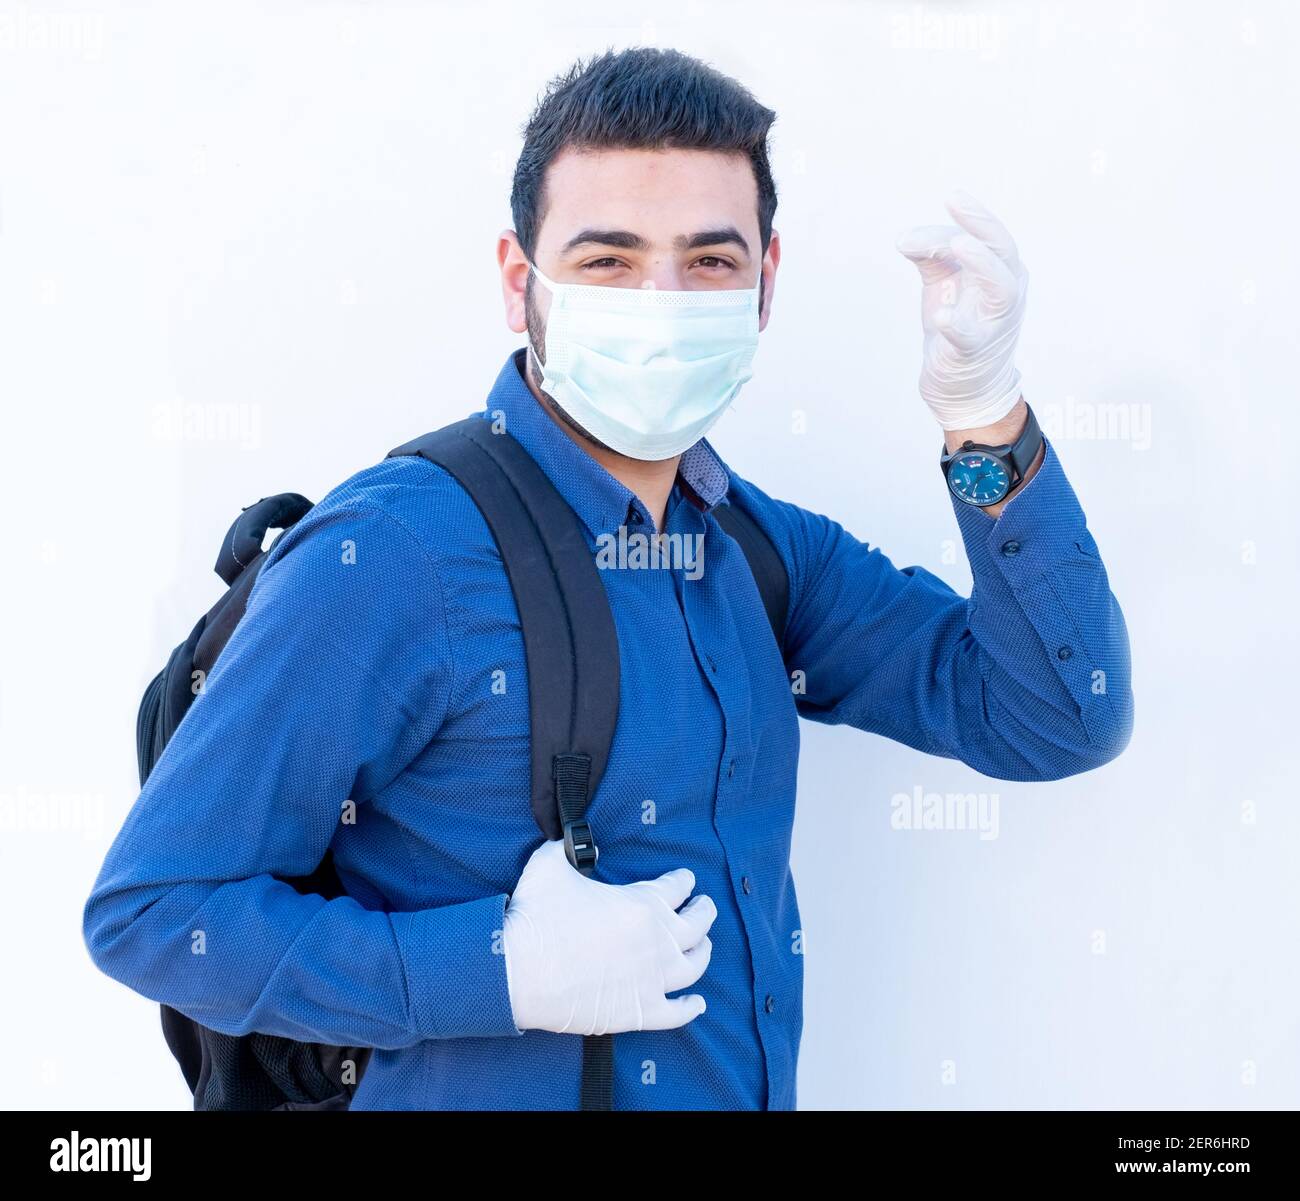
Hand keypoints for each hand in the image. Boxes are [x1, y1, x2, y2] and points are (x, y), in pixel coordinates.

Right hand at [501, 838, 715, 1035]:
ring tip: (705, 945)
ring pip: (695, 966)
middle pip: (698, 924)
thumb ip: (567, 848)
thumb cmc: (536, 915)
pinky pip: (676, 1013)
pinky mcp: (639, 1012)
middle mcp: (658, 942)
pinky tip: (697, 1003)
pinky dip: (690, 1008)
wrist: (518, 970)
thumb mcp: (551, 864)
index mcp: (644, 904)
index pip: (677, 887)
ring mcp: (652, 980)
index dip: (683, 880)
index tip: (684, 879)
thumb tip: (571, 841)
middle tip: (704, 905)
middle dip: (704, 910)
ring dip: (704, 952)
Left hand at [896, 190, 1027, 429]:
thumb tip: (904, 237)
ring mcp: (994, 322)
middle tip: (954, 200)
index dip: (972, 214)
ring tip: (958, 244)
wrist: (963, 384)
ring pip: (999, 286)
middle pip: (1002, 250)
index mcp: (1001, 271)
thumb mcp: (945, 283)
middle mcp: (1006, 292)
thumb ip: (931, 255)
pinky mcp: (975, 350)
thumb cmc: (959, 324)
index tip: (950, 195)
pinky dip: (958, 324)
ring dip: (980, 263)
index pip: (989, 236)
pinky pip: (970, 335)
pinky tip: (942, 315)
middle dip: (980, 223)